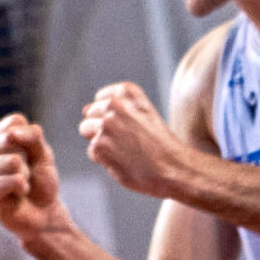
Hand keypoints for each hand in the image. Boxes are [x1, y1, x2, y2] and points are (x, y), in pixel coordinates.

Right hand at [0, 114, 67, 241]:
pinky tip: (20, 192)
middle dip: (28, 159)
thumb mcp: (44, 155)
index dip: (31, 139)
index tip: (33, 155)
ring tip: (24, 184)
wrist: (43, 211)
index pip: (14, 122)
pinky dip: (18, 187)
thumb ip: (33, 138)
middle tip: (27, 173)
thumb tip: (12, 134)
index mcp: (0, 135)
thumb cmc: (41, 181)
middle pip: (10, 139)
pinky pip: (2, 181)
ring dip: (25, 176)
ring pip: (10, 161)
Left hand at [80, 82, 190, 197]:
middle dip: (102, 128)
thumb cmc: (160, 144)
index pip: (100, 98)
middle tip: (128, 141)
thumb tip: (85, 109)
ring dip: (101, 143)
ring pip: (86, 131)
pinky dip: (104, 159)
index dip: (111, 115)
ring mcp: (105, 124)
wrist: (174, 167)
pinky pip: (92, 152)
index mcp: (127, 91)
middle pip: (90, 114)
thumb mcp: (143, 113)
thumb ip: (116, 107)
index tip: (130, 126)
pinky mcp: (99, 145)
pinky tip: (124, 161)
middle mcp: (114, 104)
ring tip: (125, 150)